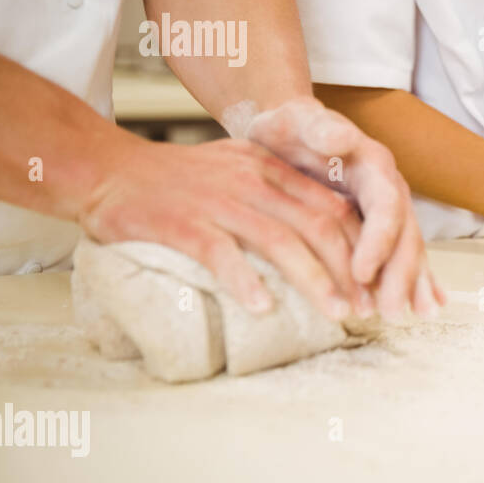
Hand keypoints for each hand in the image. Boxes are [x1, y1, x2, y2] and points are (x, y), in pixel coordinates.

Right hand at [80, 137, 376, 320]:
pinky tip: (263, 308)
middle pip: (315, 227)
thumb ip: (279, 191)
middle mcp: (251, 182)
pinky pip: (221, 254)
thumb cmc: (177, 179)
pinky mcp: (182, 224)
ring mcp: (217, 202)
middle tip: (365, 307)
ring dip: (313, 281)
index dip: (361, 246)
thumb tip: (326, 229)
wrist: (108, 169)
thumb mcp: (238, 168)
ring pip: (279, 242)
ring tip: (335, 313)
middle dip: (349, 270)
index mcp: (269, 169)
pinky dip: (244, 281)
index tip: (376, 282)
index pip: (331, 207)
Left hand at [242, 96, 442, 318]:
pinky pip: (400, 255)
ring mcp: (387, 209)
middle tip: (389, 310)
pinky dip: (415, 281)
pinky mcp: (379, 226)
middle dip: (400, 273)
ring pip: (406, 249)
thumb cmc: (288, 129)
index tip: (362, 273)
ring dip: (412, 284)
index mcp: (373, 164)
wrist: (289, 132)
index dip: (379, 240)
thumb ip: (317, 127)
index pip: (385, 205)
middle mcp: (388, 188)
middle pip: (404, 233)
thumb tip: (341, 137)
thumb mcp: (295, 120)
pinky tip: (427, 305)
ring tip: (416, 315)